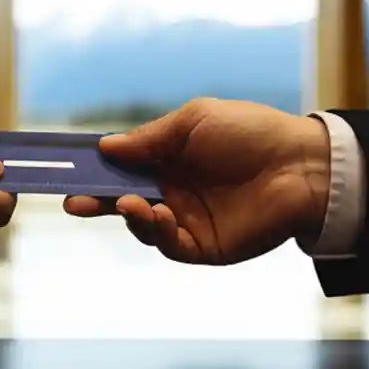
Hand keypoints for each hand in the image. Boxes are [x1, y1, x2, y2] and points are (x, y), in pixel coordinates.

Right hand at [64, 98, 328, 264]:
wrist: (301, 165)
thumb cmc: (252, 131)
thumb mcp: (194, 121)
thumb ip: (149, 138)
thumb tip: (104, 147)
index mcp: (169, 159)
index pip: (122, 166)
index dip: (94, 168)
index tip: (66, 168)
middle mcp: (173, 191)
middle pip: (122, 198)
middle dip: (96, 200)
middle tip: (72, 200)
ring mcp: (188, 220)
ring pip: (141, 225)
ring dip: (128, 215)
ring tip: (129, 202)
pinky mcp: (205, 247)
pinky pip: (168, 245)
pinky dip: (153, 232)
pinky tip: (155, 213)